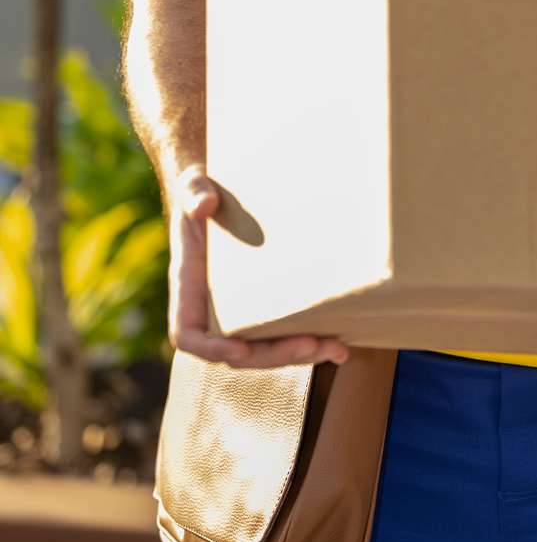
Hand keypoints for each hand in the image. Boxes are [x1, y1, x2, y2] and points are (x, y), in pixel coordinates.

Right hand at [167, 168, 348, 368]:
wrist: (224, 189)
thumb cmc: (204, 190)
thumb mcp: (194, 186)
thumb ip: (194, 194)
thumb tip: (205, 204)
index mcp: (189, 289)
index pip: (189, 336)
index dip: (212, 349)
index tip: (241, 349)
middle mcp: (213, 309)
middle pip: (240, 352)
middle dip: (276, 355)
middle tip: (313, 345)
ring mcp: (241, 310)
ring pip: (266, 349)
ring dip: (301, 353)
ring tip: (338, 349)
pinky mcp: (268, 302)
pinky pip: (283, 332)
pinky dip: (309, 339)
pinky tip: (341, 339)